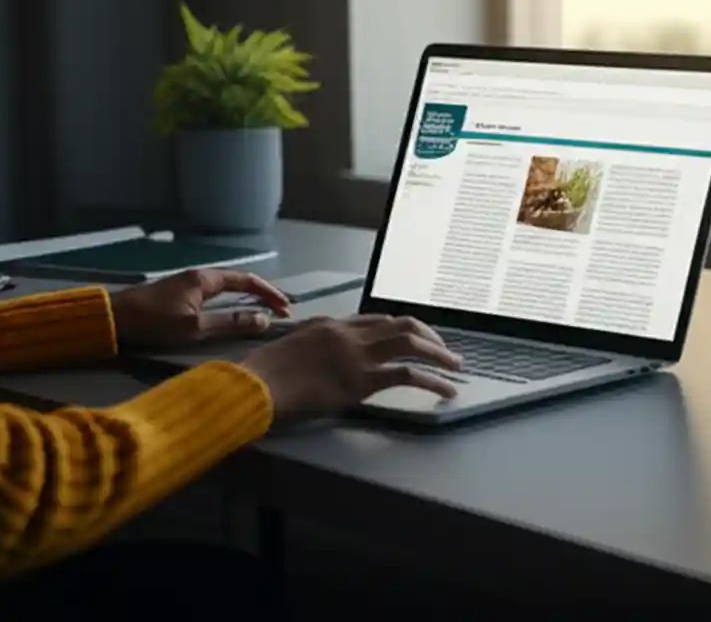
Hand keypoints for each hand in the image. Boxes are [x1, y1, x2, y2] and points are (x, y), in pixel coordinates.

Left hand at [110, 269, 290, 348]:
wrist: (113, 320)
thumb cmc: (153, 322)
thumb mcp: (195, 328)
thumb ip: (230, 323)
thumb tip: (263, 320)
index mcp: (205, 279)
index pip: (248, 281)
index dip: (270, 293)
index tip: (286, 308)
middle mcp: (198, 276)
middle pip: (239, 280)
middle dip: (262, 294)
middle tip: (280, 311)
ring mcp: (186, 284)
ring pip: (226, 287)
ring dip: (247, 297)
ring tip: (263, 311)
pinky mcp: (177, 294)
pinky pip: (214, 294)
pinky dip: (231, 300)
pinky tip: (232, 311)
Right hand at [241, 314, 461, 417]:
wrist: (254, 386)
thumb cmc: (263, 376)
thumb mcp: (290, 352)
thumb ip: (311, 351)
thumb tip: (321, 363)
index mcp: (329, 325)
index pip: (375, 320)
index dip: (400, 329)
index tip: (416, 338)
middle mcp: (347, 333)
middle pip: (400, 324)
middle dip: (429, 334)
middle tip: (445, 350)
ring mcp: (355, 355)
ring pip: (410, 343)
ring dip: (439, 353)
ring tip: (456, 366)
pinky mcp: (360, 380)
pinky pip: (407, 375)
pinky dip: (433, 381)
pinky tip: (446, 391)